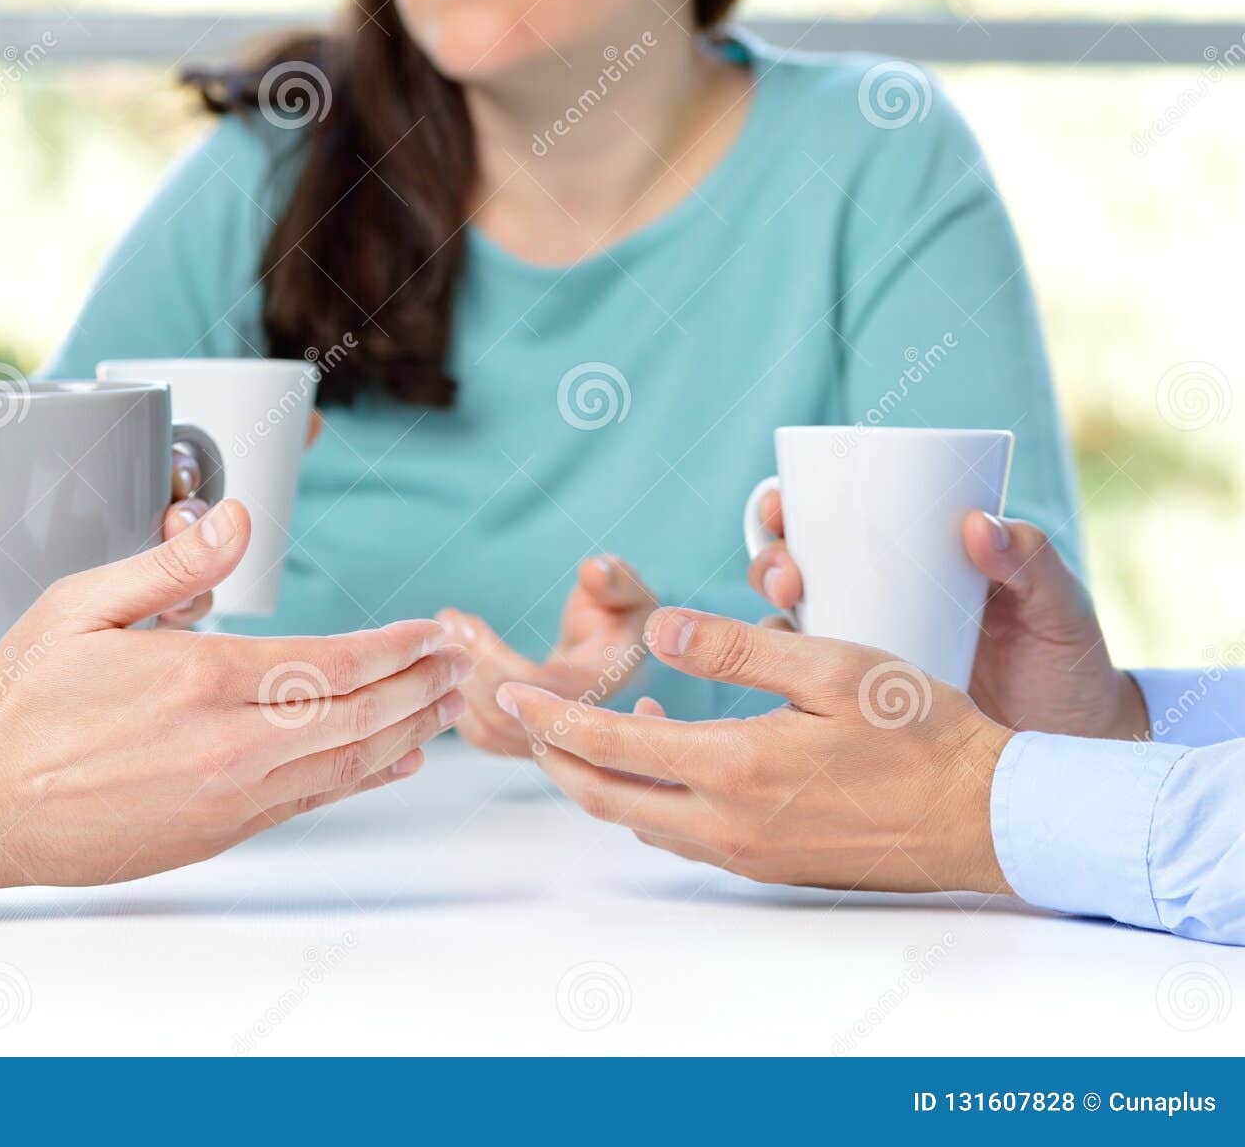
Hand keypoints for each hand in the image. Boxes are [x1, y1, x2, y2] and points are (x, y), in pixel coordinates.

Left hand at [0, 455, 217, 713]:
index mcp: (45, 520)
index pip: (125, 479)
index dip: (166, 467)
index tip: (172, 468)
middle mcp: (83, 567)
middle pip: (165, 536)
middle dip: (193, 525)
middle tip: (182, 524)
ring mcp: (95, 627)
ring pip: (172, 594)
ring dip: (197, 585)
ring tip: (186, 590)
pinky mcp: (99, 683)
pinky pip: (153, 661)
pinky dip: (179, 654)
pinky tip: (184, 651)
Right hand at [0, 499, 469, 891]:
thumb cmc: (20, 704)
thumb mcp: (79, 606)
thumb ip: (170, 565)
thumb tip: (236, 519)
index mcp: (202, 677)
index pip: (335, 660)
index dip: (397, 646)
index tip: (434, 630)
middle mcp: (231, 744)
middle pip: (360, 714)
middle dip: (420, 685)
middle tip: (461, 662)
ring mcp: (229, 797)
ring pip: (348, 764)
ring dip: (408, 732)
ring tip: (446, 706)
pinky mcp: (218, 834)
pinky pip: (311, 802)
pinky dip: (362, 778)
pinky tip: (392, 762)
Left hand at [437, 555, 654, 757]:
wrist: (617, 650)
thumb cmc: (622, 613)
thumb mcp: (629, 589)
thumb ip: (615, 579)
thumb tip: (592, 570)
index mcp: (600, 684)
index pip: (539, 688)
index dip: (494, 661)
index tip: (468, 621)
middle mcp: (576, 724)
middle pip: (507, 715)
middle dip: (469, 665)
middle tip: (449, 620)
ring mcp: (550, 740)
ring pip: (490, 732)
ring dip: (456, 684)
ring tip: (446, 634)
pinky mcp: (529, 740)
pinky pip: (485, 737)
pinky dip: (458, 704)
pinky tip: (450, 665)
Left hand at [496, 608, 1015, 893]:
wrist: (983, 817)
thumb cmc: (921, 733)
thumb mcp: (830, 666)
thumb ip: (735, 648)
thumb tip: (657, 629)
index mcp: (732, 767)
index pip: (606, 745)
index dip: (551, 719)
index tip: (510, 696)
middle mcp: (726, 823)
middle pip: (603, 796)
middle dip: (555, 756)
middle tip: (526, 720)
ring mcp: (745, 853)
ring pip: (639, 819)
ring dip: (601, 777)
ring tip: (588, 729)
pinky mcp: (768, 866)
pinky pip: (681, 834)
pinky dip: (650, 796)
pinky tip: (668, 755)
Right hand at [746, 490, 1146, 739]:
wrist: (1076, 751)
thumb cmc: (1070, 668)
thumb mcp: (1060, 608)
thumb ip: (1032, 561)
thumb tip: (977, 523)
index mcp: (918, 560)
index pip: (839, 518)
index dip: (794, 506)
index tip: (785, 507)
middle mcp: (879, 599)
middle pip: (799, 565)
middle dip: (772, 562)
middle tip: (790, 579)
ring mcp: (866, 653)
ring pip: (792, 621)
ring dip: (770, 614)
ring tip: (789, 616)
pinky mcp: (860, 706)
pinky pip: (805, 684)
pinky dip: (781, 675)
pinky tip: (782, 678)